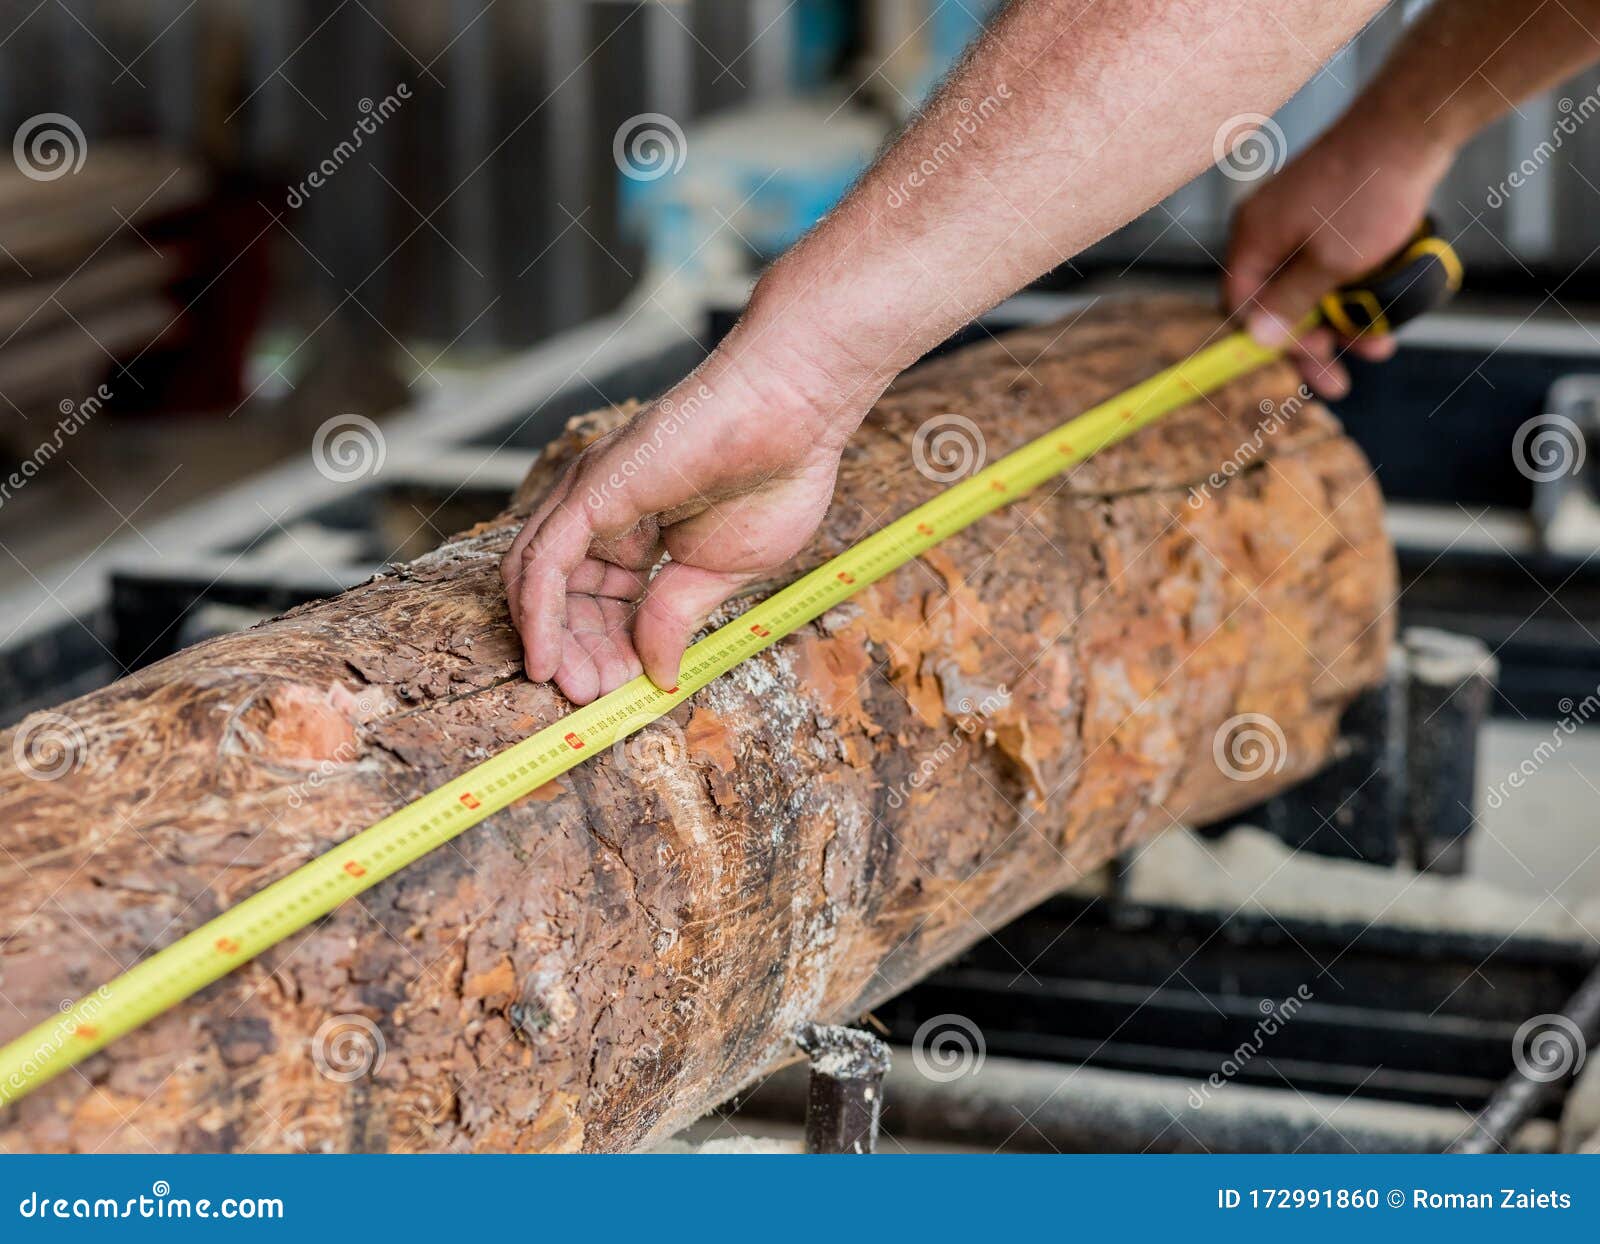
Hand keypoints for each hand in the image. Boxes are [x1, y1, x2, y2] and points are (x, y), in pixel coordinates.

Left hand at [501, 324, 868, 704]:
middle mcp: (601, 515)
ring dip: (552, 644)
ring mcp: (590, 499)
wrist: (795, 415)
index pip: (600, 604)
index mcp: (636, 534)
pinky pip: (543, 563)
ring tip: (573, 688)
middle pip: (563, 598)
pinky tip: (546, 659)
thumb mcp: (720, 574)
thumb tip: (656, 673)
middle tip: (592, 698)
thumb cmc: (774, 478)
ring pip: (539, 583)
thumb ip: (675, 618)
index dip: (607, 652)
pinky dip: (537, 616)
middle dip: (575, 654)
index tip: (622, 693)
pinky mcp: (588, 491)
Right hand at [1224, 124, 1456, 397]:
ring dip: (1341, 321)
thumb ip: (1290, 304)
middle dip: (1313, 342)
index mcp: (1253, 238)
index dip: (1268, 342)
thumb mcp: (1330, 264)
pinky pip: (1329, 265)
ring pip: (1310, 287)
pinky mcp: (1327, 213)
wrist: (1412, 128)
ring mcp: (1297, 219)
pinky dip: (1352, 290)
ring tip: (1378, 345)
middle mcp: (1267, 229)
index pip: (1240, 305)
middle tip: (1338, 381)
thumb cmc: (1367, 194)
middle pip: (1276, 302)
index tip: (1304, 364)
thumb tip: (1255, 339)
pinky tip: (1381, 308)